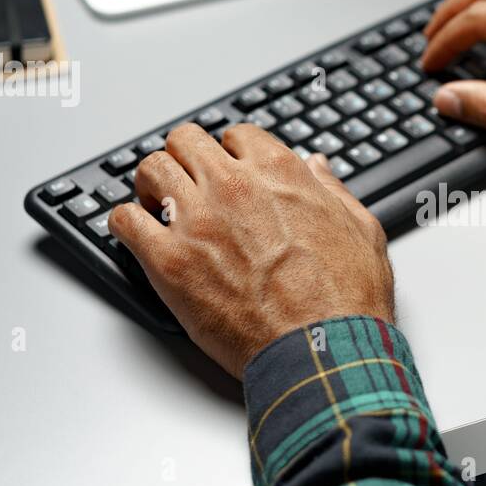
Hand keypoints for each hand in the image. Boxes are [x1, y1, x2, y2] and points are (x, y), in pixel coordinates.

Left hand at [108, 123, 393, 377]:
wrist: (322, 350)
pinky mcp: (169, 260)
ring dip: (152, 185)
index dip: (230, 154)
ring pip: (150, 170)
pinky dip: (126, 224)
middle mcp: (234, 186)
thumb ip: (333, 191)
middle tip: (186, 184)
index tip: (228, 172)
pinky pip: (124, 220)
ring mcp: (197, 220)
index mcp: (279, 172)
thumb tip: (317, 168)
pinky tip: (138, 235)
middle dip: (185, 160)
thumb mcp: (361, 230)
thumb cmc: (345, 300)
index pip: (236, 136)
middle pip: (185, 141)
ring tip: (157, 207)